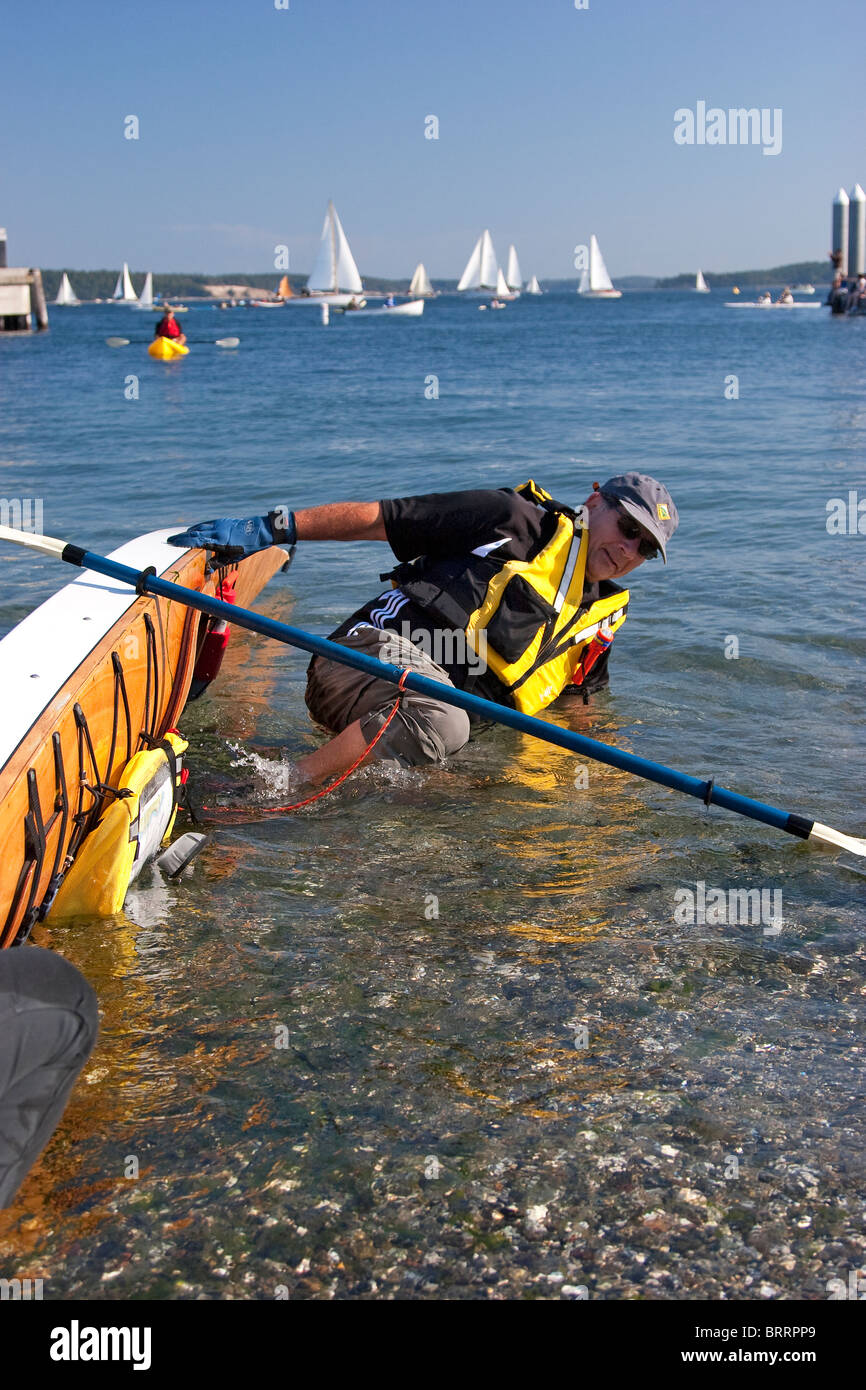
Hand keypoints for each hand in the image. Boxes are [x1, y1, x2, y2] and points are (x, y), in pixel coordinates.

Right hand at [168, 509, 295, 558]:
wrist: (261, 530)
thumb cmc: (249, 546)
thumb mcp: (234, 558)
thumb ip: (218, 562)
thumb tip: (206, 570)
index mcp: (218, 540)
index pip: (195, 540)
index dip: (182, 542)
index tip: (171, 543)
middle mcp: (216, 530)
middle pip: (194, 533)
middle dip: (181, 537)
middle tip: (168, 541)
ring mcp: (219, 523)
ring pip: (199, 527)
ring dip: (188, 533)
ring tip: (178, 538)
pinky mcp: (222, 521)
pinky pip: (206, 524)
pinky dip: (197, 528)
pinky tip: (194, 531)